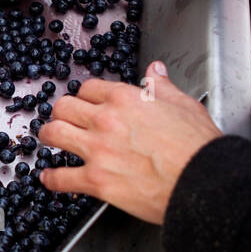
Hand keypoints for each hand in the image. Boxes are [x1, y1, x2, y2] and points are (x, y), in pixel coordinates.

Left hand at [38, 61, 222, 224]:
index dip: (85, 96)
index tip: (85, 103)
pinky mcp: (96, 180)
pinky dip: (51, 179)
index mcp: (125, 99)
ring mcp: (97, 150)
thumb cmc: (197, 146)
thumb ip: (163, 87)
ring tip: (47, 140)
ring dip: (47, 137)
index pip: (89, 89)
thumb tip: (155, 71)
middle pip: (64, 107)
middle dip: (61, 113)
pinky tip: (48, 178)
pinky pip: (61, 177)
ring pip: (54, 134)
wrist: (203, 181)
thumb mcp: (184, 105)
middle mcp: (105, 120)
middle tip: (61, 120)